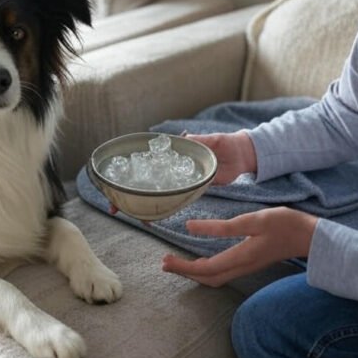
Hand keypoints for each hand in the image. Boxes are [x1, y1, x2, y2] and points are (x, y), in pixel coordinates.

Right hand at [108, 130, 255, 215]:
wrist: (243, 155)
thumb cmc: (224, 142)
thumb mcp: (210, 139)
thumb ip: (197, 140)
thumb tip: (183, 137)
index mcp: (172, 154)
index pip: (145, 162)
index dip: (128, 173)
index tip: (114, 182)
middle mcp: (171, 168)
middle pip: (145, 183)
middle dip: (127, 195)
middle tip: (116, 208)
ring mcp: (180, 181)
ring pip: (156, 195)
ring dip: (143, 206)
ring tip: (134, 217)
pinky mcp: (192, 191)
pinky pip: (174, 201)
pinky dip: (163, 210)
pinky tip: (152, 219)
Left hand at [162, 207, 317, 286]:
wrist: (312, 237)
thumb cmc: (285, 225)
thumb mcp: (252, 221)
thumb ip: (221, 227)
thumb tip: (190, 228)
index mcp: (240, 257)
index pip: (204, 268)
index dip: (183, 267)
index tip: (165, 260)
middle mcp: (241, 267)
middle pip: (207, 278)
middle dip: (185, 273)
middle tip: (164, 263)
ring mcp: (247, 266)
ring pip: (215, 278)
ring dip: (195, 272)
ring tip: (177, 263)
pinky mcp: (250, 262)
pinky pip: (223, 272)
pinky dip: (207, 270)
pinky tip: (201, 261)